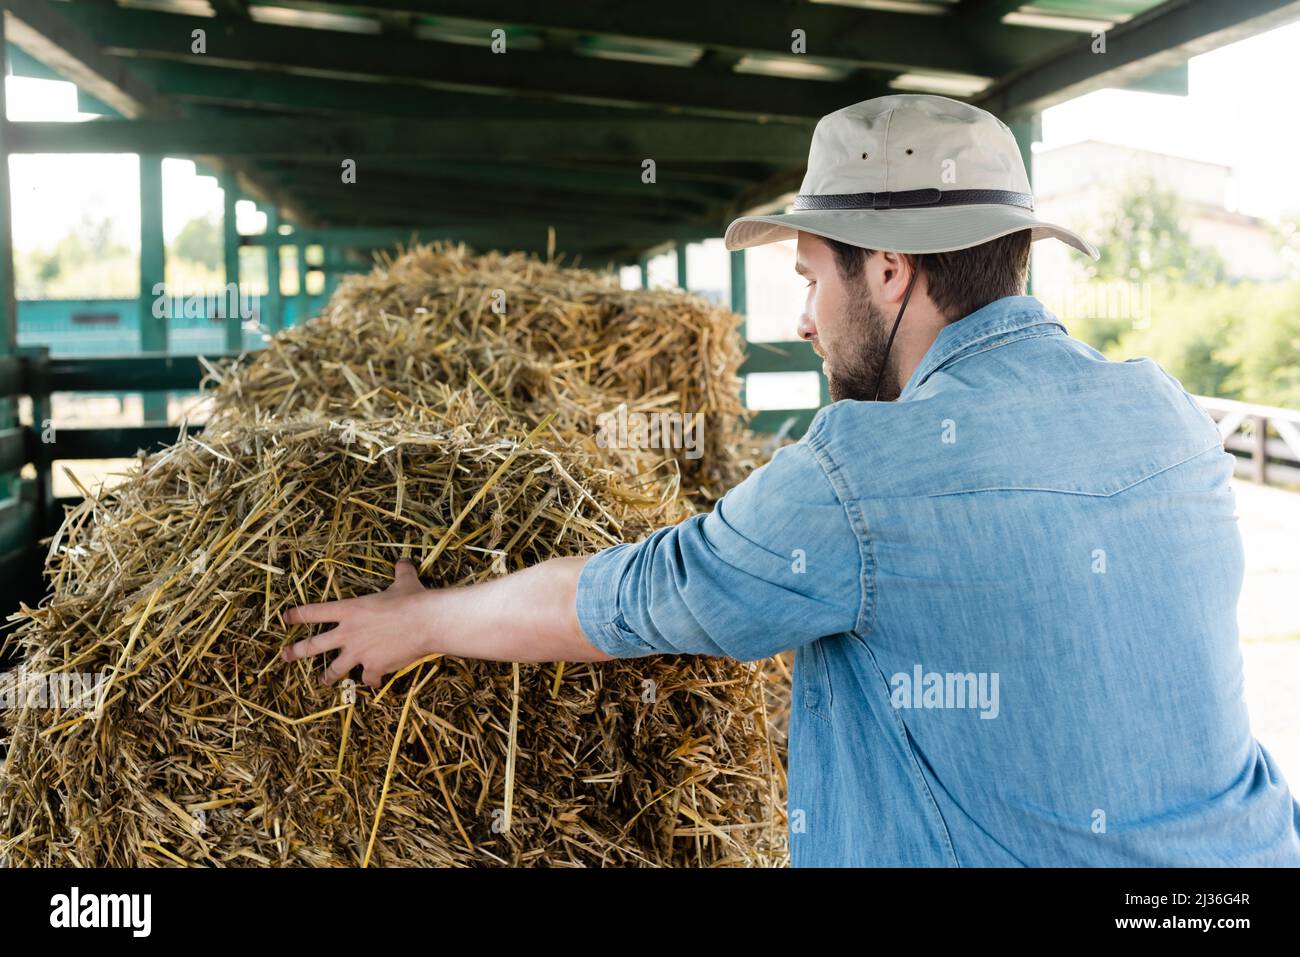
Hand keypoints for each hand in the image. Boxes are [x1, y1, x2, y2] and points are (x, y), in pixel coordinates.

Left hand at [282, 560, 436, 687]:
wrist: (426, 622)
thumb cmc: (412, 599)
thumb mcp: (404, 582)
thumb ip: (400, 573)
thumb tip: (404, 562)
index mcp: (350, 610)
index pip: (315, 612)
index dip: (298, 615)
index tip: (286, 618)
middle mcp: (348, 633)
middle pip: (313, 646)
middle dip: (296, 652)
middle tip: (285, 655)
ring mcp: (359, 653)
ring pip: (335, 669)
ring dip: (328, 676)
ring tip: (323, 681)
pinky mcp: (374, 667)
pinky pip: (368, 678)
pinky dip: (371, 680)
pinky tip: (374, 681)